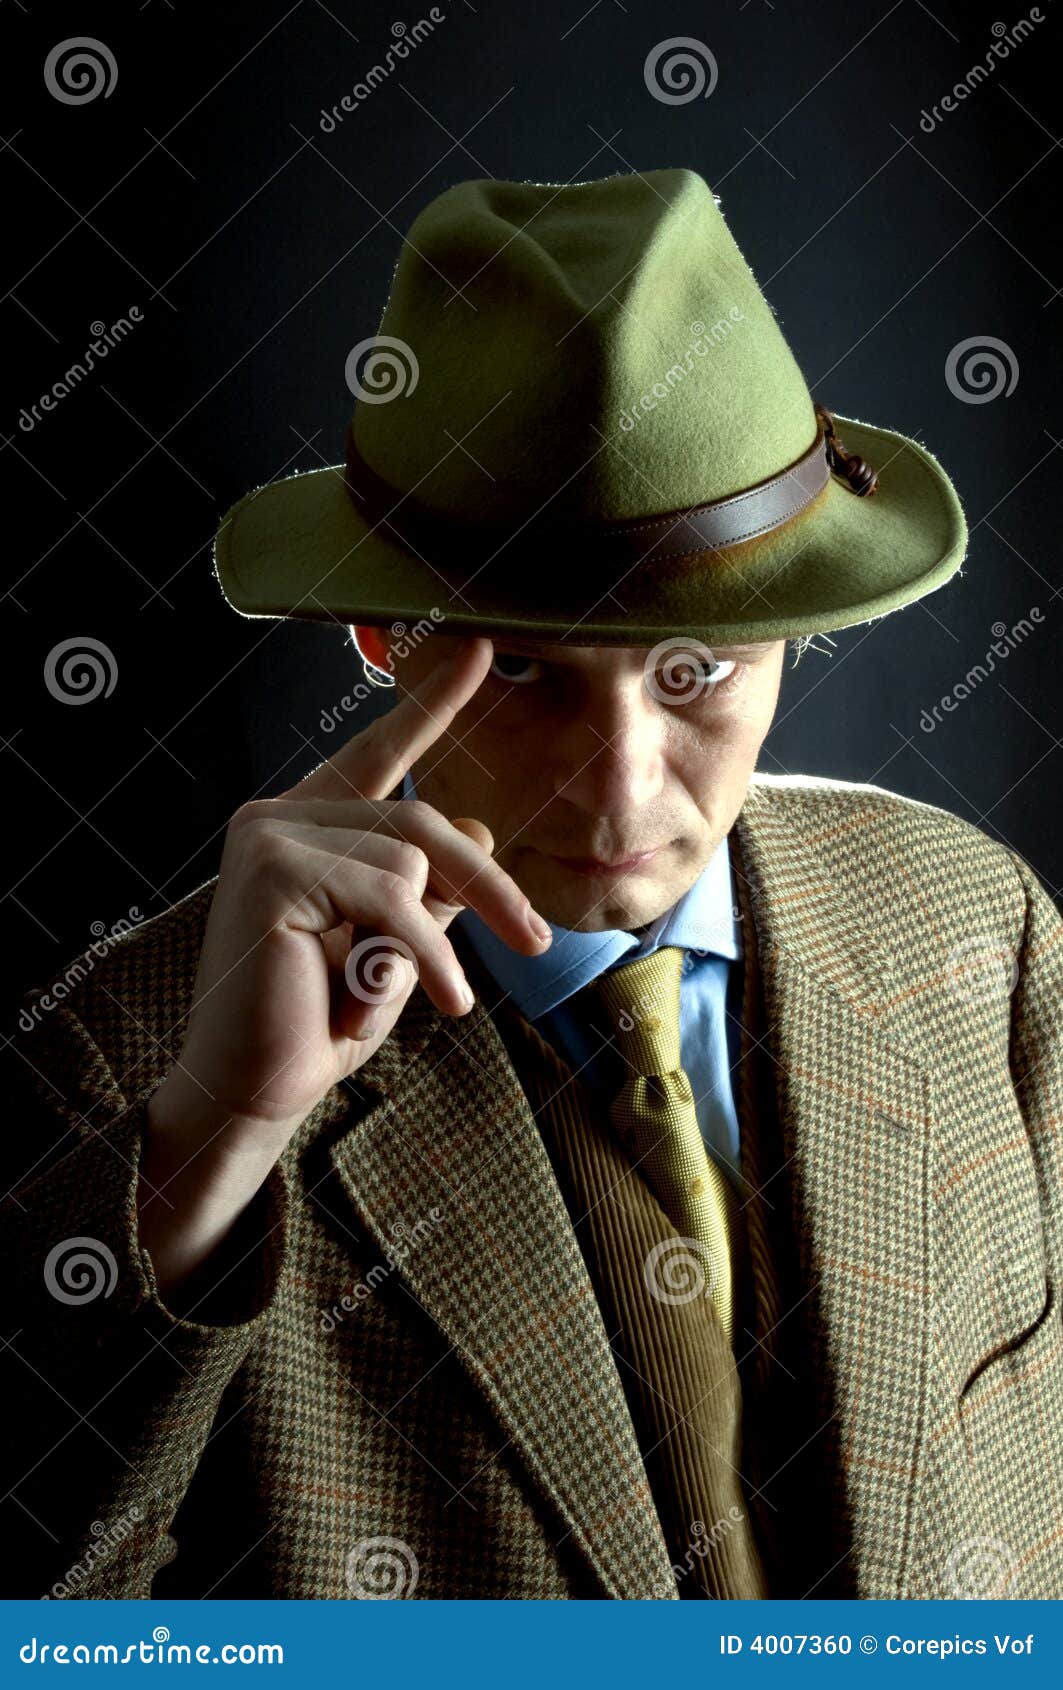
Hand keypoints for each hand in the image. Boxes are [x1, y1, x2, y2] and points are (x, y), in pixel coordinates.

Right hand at [150, 636, 550, 1154]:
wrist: (254, 1090)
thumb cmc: (319, 1020)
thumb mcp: (396, 946)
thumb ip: (430, 888)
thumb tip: (481, 831)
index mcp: (308, 825)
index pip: (380, 753)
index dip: (433, 701)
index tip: (480, 648)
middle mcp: (279, 815)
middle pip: (422, 822)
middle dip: (487, 886)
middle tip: (534, 942)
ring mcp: (269, 834)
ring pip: (411, 862)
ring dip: (430, 945)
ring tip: (400, 998)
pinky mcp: (273, 868)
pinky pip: (393, 898)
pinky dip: (425, 956)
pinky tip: (432, 1003)